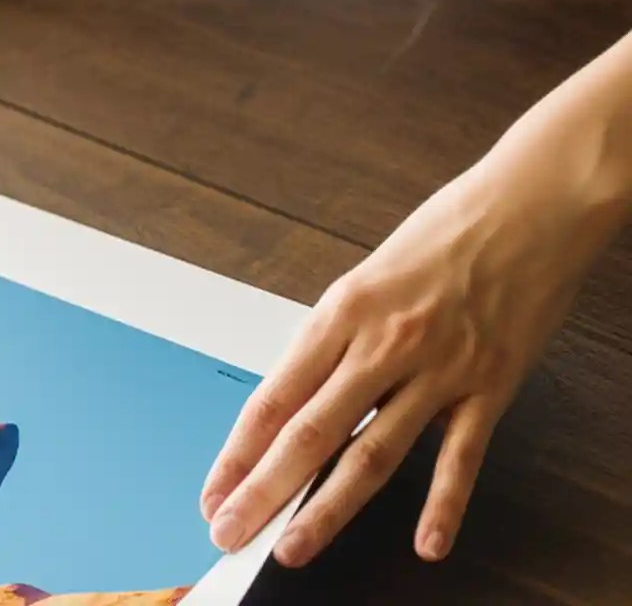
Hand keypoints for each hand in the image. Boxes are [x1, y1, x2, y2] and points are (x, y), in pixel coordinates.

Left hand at [200, 156, 622, 566]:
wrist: (534, 201)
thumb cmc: (446, 230)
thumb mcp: (368, 276)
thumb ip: (336, 337)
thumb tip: (301, 395)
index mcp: (342, 311)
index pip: (274, 398)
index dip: (238, 453)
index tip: (214, 489)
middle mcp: (383, 343)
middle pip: (310, 433)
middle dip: (262, 491)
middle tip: (228, 530)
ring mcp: (438, 368)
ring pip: (373, 453)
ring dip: (328, 508)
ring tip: (293, 546)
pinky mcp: (490, 384)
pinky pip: (461, 455)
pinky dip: (444, 505)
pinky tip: (426, 542)